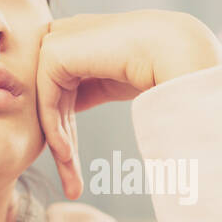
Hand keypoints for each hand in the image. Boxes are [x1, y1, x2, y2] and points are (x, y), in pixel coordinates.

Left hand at [35, 10, 221, 199]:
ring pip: (47, 104)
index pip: (62, 91)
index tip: (76, 167)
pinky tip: (68, 154)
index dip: (67, 131)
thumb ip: (93, 90)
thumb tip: (75, 124)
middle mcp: (67, 37)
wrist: (176, 51)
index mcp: (83, 39)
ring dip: (59, 145)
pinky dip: (54, 129)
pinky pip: (45, 100)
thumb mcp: (119, 82)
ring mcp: (60, 42)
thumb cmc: (162, 67)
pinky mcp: (55, 52)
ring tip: (73, 180)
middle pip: (52, 100)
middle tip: (73, 184)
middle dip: (60, 143)